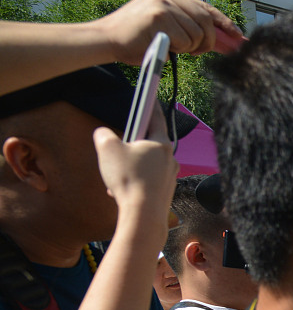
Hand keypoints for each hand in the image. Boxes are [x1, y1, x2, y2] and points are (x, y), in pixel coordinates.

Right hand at [90, 0, 244, 60]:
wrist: (106, 39)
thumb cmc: (137, 39)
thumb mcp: (167, 29)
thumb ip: (191, 29)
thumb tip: (224, 41)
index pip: (206, 8)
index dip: (224, 23)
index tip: (238, 36)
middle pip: (206, 21)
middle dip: (209, 42)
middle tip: (198, 52)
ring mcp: (163, 4)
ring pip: (197, 33)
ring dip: (190, 48)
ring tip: (174, 47)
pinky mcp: (158, 17)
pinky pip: (185, 40)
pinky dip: (179, 49)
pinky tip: (164, 46)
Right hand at [93, 105, 177, 236]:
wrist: (142, 215)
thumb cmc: (129, 179)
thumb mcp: (107, 148)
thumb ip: (104, 135)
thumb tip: (104, 134)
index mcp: (161, 143)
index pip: (155, 117)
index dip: (149, 104)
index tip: (149, 94)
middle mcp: (170, 159)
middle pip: (150, 142)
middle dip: (132, 142)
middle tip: (119, 143)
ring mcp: (170, 176)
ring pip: (146, 163)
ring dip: (130, 165)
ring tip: (116, 173)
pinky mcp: (165, 192)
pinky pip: (147, 180)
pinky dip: (134, 181)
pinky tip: (121, 190)